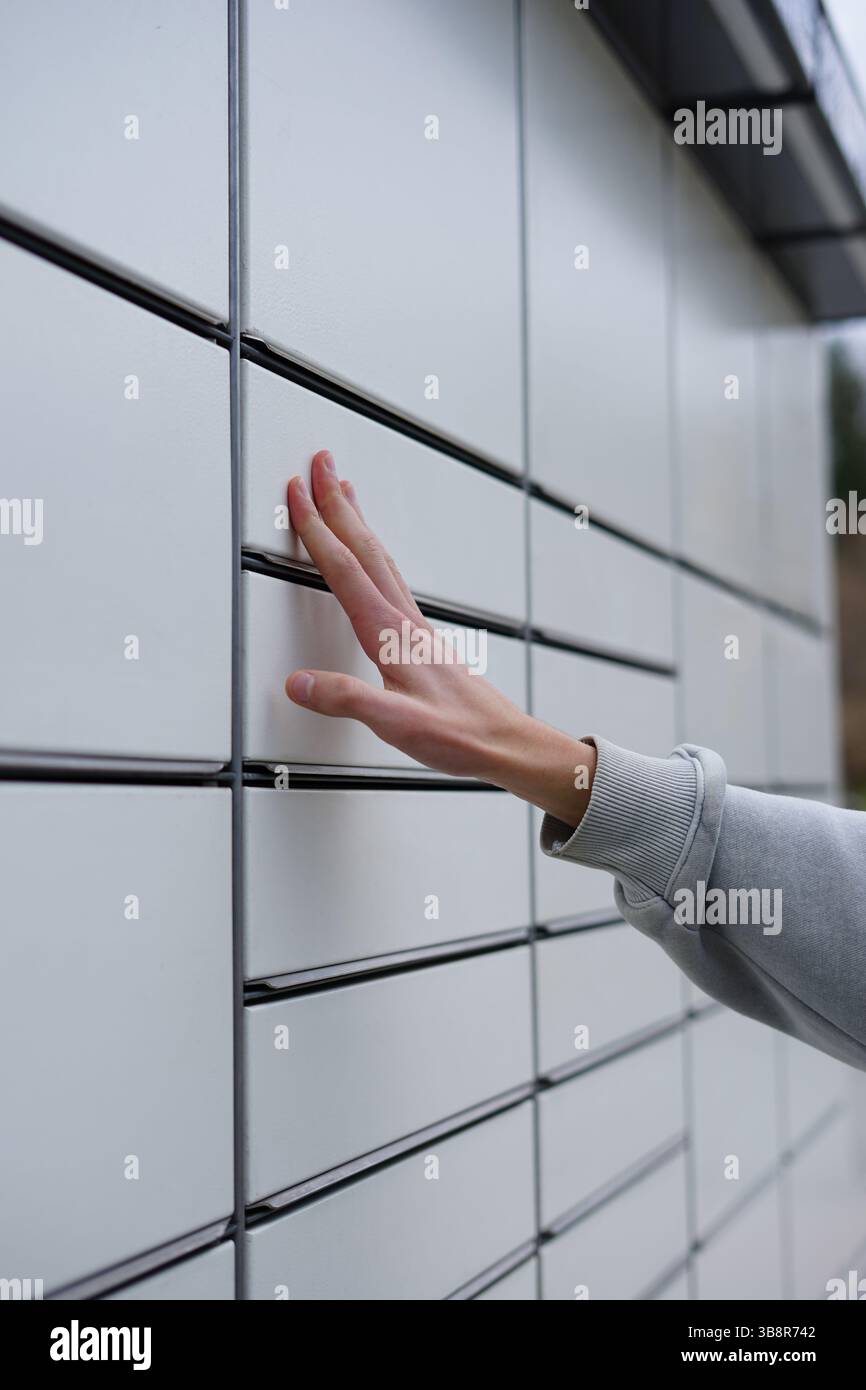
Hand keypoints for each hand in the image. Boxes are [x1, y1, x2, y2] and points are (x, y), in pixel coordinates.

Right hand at [285, 450, 595, 828]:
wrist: (504, 742)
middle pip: (364, 548)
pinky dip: (373, 553)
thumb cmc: (459, 733)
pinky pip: (390, 579)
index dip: (317, 530)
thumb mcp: (395, 724)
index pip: (345, 569)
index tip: (297, 493)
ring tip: (344, 491)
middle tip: (319, 463)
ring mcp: (414, 626)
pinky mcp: (420, 639)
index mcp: (390, 633)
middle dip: (337, 503)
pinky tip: (372, 559)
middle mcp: (403, 620)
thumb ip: (345, 699)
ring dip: (357, 521)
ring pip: (379, 558)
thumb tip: (298, 683)